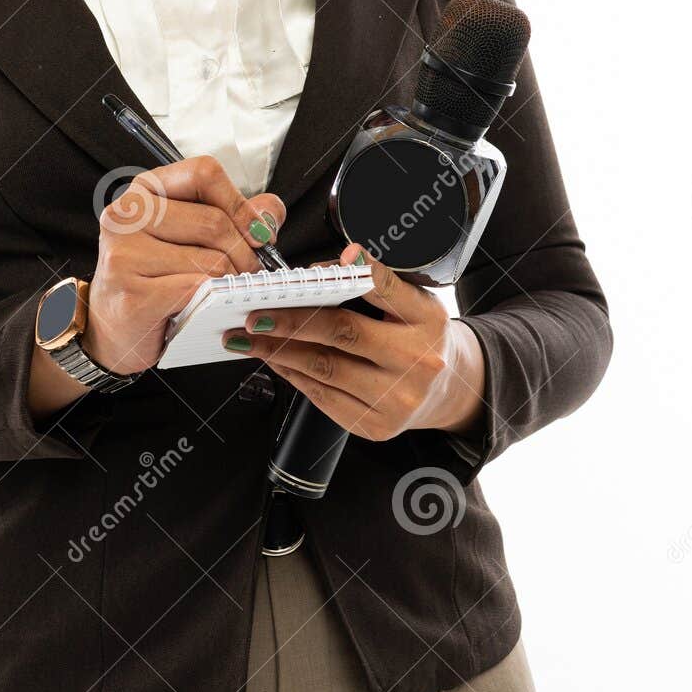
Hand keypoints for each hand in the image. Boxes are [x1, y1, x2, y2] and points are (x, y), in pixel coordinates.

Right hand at [86, 157, 286, 376]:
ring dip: (230, 282)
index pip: (204, 173)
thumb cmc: (156, 276)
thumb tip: (270, 213)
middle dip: (245, 253)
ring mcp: (123, 254)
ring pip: (211, 262)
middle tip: (250, 273)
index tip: (258, 233)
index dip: (240, 203)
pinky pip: (196, 291)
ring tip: (224, 291)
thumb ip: (236, 215)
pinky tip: (205, 307)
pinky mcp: (131, 295)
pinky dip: (212, 302)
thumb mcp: (193, 235)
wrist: (113, 327)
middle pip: (213, 222)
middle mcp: (126, 215)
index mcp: (145, 189)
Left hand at [221, 241, 486, 440]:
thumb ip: (376, 283)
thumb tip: (331, 265)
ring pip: (325, 370)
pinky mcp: (376, 426)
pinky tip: (274, 358)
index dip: (351, 275)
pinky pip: (323, 398)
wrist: (444, 388)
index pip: (385, 289)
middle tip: (254, 313)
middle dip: (290, 322)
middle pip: (344, 333)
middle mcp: (417, 361)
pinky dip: (293, 375)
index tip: (313, 269)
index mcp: (427, 319)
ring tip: (248, 337)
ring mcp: (396, 399)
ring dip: (278, 351)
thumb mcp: (412, 301)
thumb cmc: (417, 335)